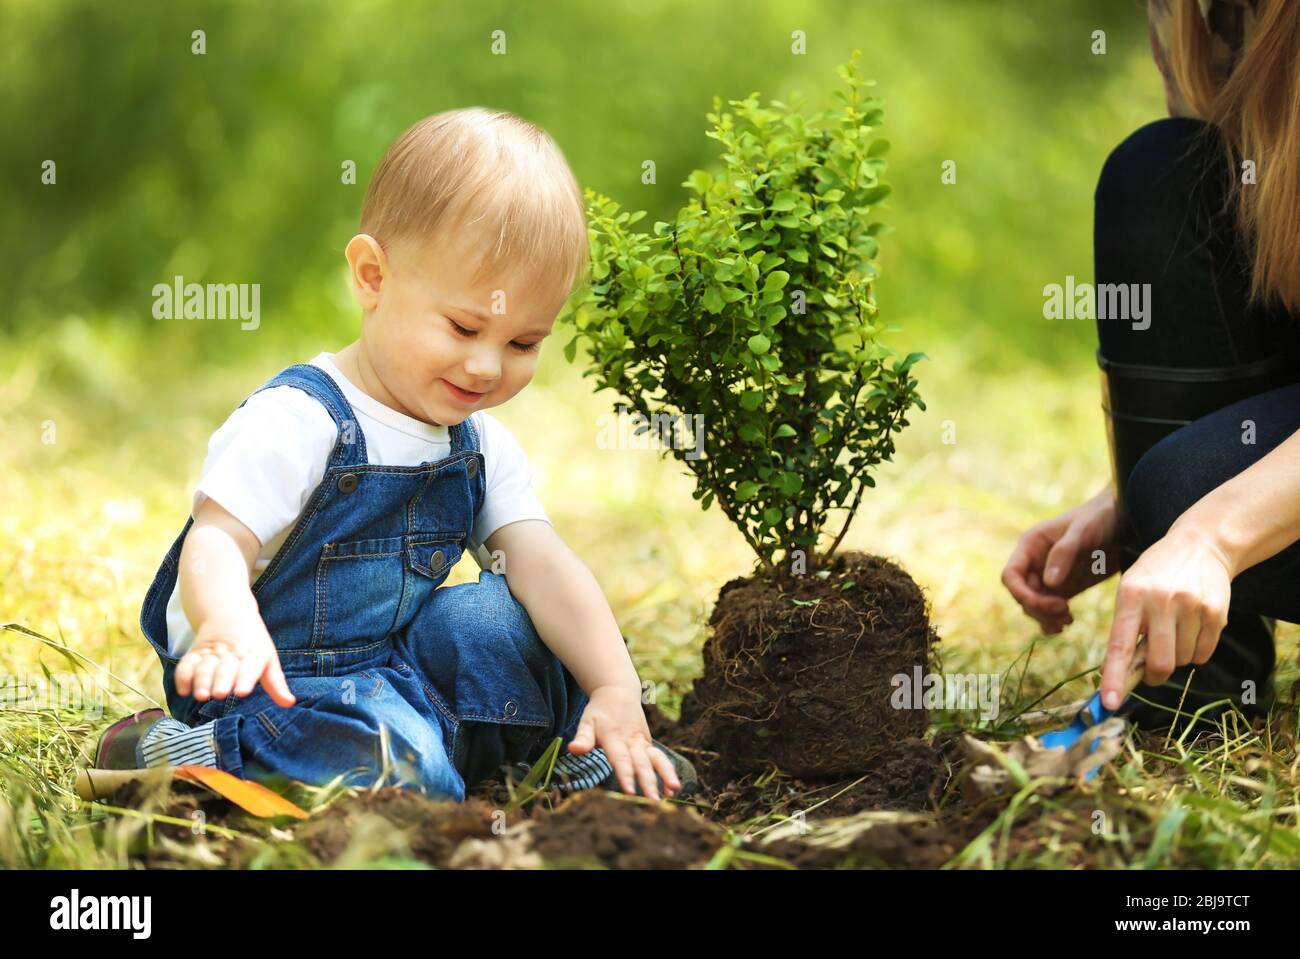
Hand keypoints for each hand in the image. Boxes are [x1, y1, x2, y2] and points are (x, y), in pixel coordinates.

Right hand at [175, 599, 295, 707]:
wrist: (228, 615)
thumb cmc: (254, 646)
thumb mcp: (268, 661)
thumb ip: (276, 684)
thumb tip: (290, 703)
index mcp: (254, 654)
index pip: (250, 666)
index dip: (246, 679)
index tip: (242, 692)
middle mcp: (232, 653)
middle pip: (226, 668)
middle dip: (222, 680)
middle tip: (220, 694)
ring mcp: (212, 653)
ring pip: (205, 666)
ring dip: (201, 681)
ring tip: (201, 695)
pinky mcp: (195, 654)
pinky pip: (186, 664)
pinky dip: (183, 676)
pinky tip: (183, 691)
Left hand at [565, 685, 680, 800]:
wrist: (618, 691)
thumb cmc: (599, 711)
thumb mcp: (587, 721)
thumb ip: (583, 738)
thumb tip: (573, 750)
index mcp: (614, 737)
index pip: (621, 759)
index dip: (626, 775)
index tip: (630, 792)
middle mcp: (631, 740)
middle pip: (642, 763)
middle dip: (648, 782)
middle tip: (653, 801)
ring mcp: (642, 742)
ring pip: (657, 759)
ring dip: (666, 775)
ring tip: (674, 791)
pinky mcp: (648, 744)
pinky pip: (660, 758)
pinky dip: (668, 771)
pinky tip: (672, 789)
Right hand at [1002, 484, 1121, 632]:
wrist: (1125, 519)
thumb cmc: (1100, 517)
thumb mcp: (1082, 531)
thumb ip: (1064, 553)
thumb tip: (1049, 583)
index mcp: (1031, 545)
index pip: (1011, 575)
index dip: (1020, 593)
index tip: (1043, 603)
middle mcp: (1035, 562)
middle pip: (1023, 594)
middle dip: (1039, 606)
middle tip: (1064, 611)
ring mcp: (1049, 576)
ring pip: (1035, 605)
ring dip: (1046, 616)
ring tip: (1067, 620)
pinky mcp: (1065, 587)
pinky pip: (1050, 608)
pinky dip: (1054, 619)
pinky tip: (1067, 623)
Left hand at [1099, 523, 1232, 709]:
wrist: (1201, 545)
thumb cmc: (1156, 574)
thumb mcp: (1130, 590)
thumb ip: (1126, 629)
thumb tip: (1121, 676)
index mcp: (1131, 595)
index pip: (1120, 646)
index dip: (1115, 678)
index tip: (1108, 704)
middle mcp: (1161, 601)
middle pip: (1159, 664)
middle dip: (1153, 675)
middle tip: (1150, 670)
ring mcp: (1192, 607)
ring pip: (1183, 661)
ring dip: (1175, 657)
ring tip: (1173, 631)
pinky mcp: (1217, 613)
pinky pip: (1204, 654)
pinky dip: (1195, 652)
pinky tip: (1191, 628)